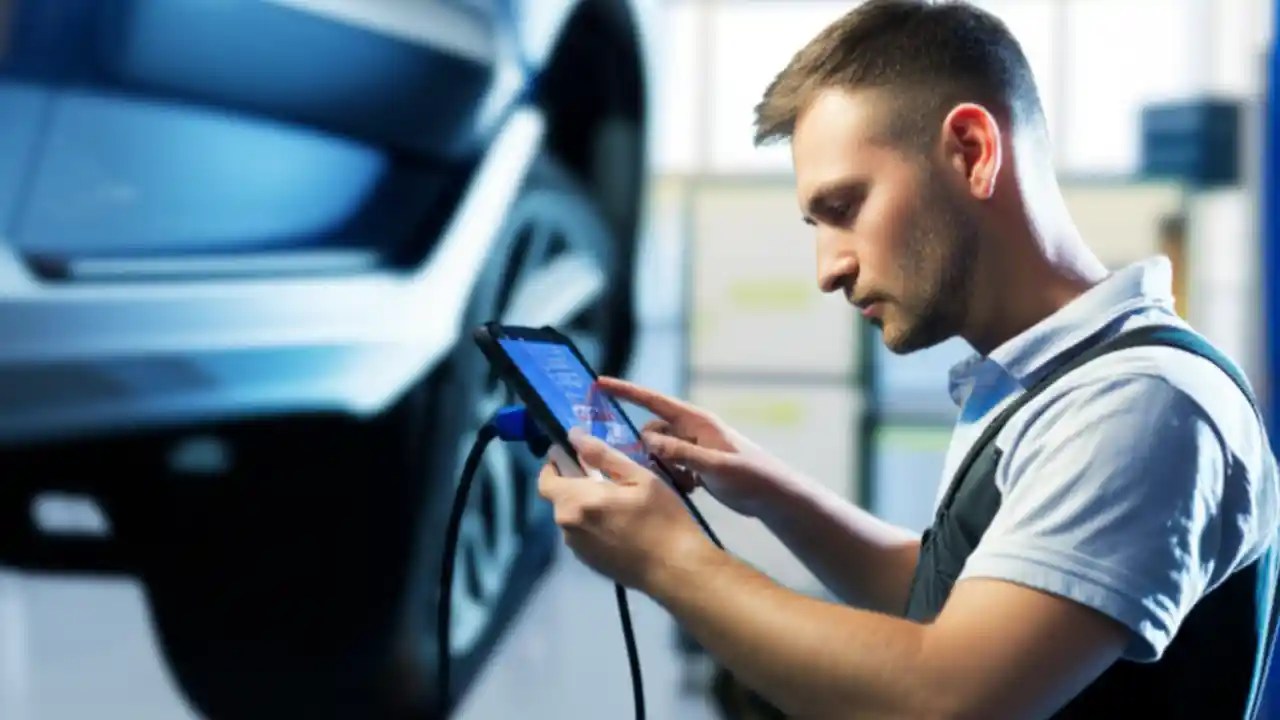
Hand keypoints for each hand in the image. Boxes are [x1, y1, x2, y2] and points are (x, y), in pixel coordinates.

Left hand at [538, 429, 715, 590]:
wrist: (675, 570)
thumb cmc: (662, 518)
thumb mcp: (638, 477)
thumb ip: (602, 455)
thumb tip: (573, 435)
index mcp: (576, 501)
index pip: (545, 479)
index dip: (555, 465)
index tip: (575, 457)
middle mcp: (568, 526)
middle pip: (560, 498)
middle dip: (576, 485)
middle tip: (608, 480)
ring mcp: (576, 548)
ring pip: (572, 516)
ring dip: (586, 506)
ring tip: (619, 505)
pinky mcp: (587, 562)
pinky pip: (582, 534)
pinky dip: (594, 525)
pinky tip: (621, 527)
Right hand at [592, 376, 803, 517]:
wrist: (773, 496)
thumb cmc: (752, 476)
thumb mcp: (716, 466)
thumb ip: (683, 454)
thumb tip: (648, 441)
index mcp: (697, 421)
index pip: (654, 401)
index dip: (626, 391)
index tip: (599, 383)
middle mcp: (692, 430)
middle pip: (651, 432)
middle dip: (649, 451)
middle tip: (666, 471)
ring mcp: (692, 448)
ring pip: (658, 453)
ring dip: (663, 469)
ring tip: (688, 484)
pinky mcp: (694, 466)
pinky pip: (669, 468)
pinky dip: (674, 479)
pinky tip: (693, 490)